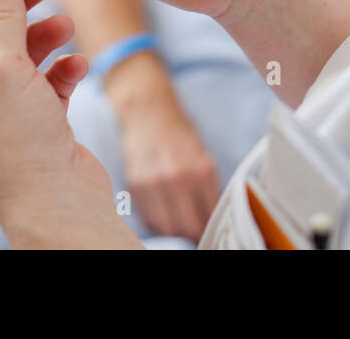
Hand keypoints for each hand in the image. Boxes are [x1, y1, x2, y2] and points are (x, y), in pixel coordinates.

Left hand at [0, 0, 139, 247]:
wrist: (61, 206)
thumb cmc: (20, 150)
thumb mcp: (5, 69)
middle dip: (12, 4)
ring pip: (16, 50)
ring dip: (41, 33)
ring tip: (65, 24)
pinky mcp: (33, 118)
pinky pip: (44, 77)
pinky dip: (61, 66)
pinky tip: (76, 64)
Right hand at [111, 64, 220, 241]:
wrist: (149, 111)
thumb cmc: (181, 135)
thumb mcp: (204, 156)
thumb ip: (209, 187)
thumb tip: (213, 219)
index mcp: (203, 170)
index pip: (210, 216)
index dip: (212, 230)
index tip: (213, 235)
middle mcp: (179, 177)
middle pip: (188, 226)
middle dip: (194, 236)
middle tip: (196, 237)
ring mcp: (154, 181)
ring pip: (166, 226)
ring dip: (175, 234)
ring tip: (181, 231)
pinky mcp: (135, 183)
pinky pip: (148, 216)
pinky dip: (157, 223)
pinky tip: (164, 219)